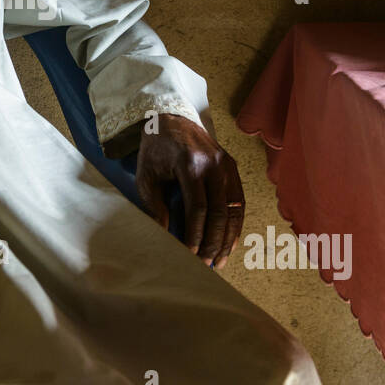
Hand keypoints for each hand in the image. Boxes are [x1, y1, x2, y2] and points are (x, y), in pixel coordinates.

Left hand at [134, 113, 245, 268]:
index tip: (190, 255)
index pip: (198, 209)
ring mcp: (226, 165)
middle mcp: (214, 164)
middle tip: (206, 264)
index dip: (196, 235)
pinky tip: (230, 243)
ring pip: (234, 209)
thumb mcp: (146, 176)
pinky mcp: (232, 166)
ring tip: (220, 261)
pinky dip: (236, 224)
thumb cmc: (155, 150)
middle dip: (214, 243)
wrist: (171, 120)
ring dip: (228, 238)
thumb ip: (155, 205)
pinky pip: (238, 201)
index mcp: (191, 165)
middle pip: (219, 213)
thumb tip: (164, 236)